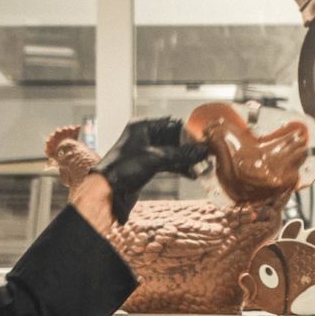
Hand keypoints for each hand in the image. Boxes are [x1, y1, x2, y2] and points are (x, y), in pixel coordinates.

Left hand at [91, 117, 208, 224]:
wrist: (108, 191)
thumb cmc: (124, 169)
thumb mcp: (156, 158)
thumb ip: (181, 154)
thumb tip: (202, 151)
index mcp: (142, 126)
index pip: (172, 124)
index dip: (188, 133)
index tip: (203, 143)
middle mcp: (144, 136)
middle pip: (174, 138)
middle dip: (189, 148)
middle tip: (205, 156)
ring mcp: (146, 151)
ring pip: (172, 152)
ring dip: (186, 159)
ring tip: (201, 167)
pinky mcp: (148, 165)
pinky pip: (168, 163)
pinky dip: (179, 167)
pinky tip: (191, 174)